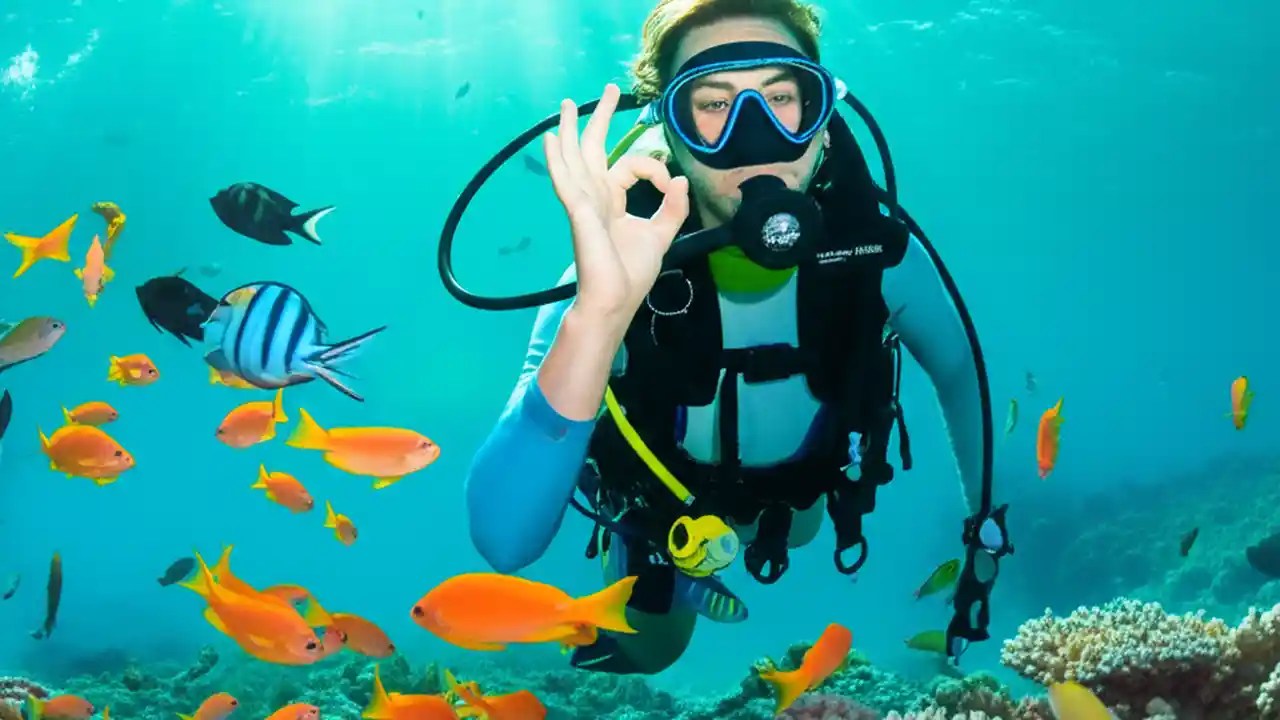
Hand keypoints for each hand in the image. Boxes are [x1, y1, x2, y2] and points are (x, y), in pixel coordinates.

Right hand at [543, 83, 690, 322]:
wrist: (613, 301)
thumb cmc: (631, 274)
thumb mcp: (661, 236)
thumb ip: (673, 209)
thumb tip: (681, 181)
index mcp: (612, 203)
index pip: (629, 168)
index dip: (654, 168)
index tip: (670, 185)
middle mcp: (595, 199)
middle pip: (594, 150)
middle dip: (601, 119)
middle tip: (609, 90)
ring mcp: (584, 204)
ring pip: (575, 158)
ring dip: (570, 129)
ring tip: (567, 104)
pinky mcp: (579, 212)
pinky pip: (566, 180)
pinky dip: (557, 159)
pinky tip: (551, 138)